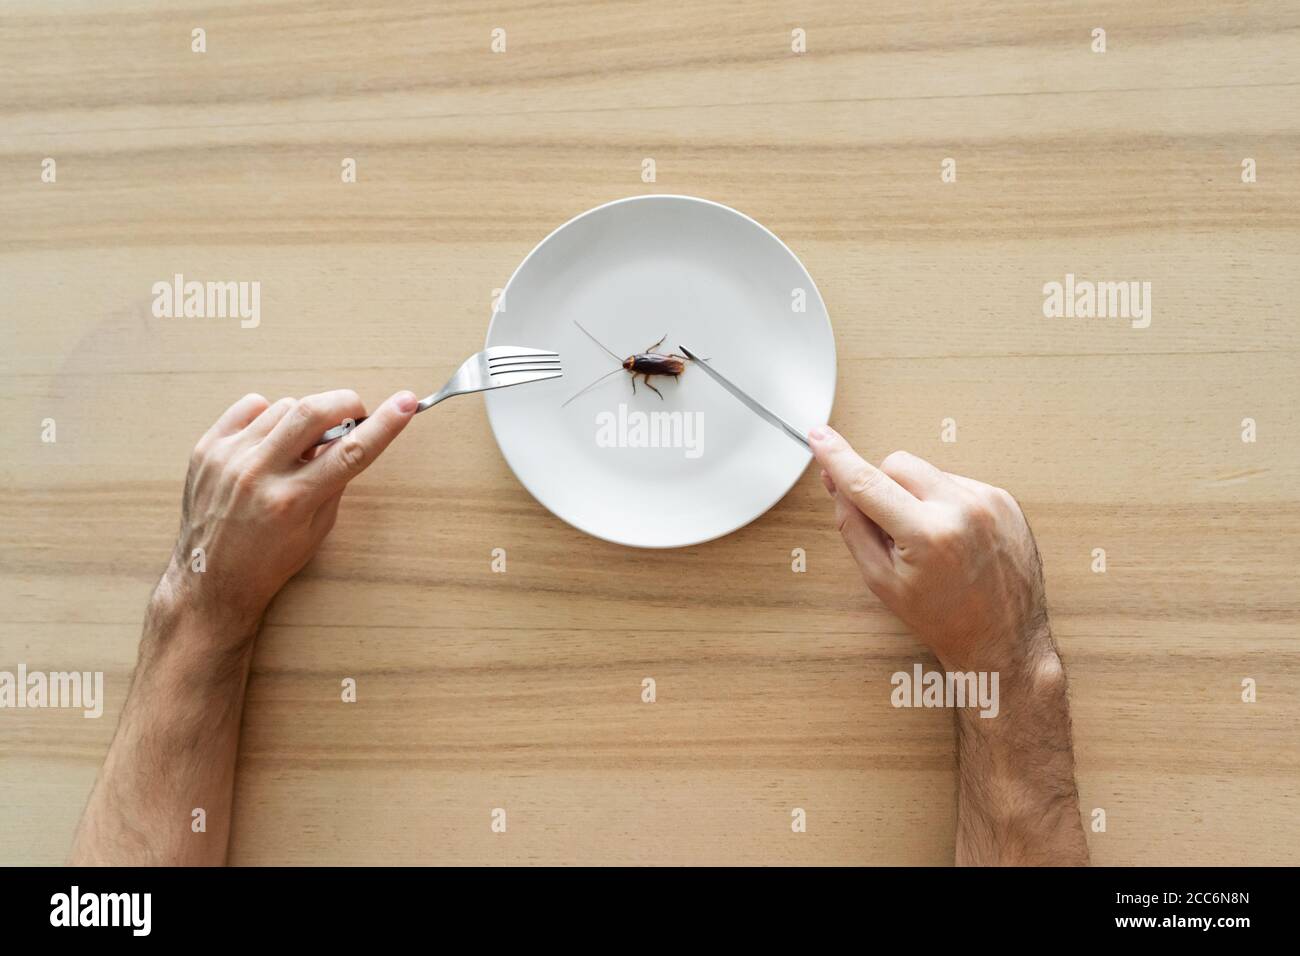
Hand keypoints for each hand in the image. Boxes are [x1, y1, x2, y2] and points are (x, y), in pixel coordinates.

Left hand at [157, 389, 418, 639]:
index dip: (385, 425)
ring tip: (300, 445)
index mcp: (292, 501)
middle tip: (353, 414)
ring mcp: (229, 457)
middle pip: (314, 411)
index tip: (406, 403)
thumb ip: (334, 482)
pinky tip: (271, 440)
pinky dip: (269, 415)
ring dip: (305, 418)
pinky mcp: (207, 448)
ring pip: (284, 406)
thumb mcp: (317, 530)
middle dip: (345, 404)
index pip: (351, 452)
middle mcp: (259, 474)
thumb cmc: (269, 560)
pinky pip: (250, 407)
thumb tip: (348, 438)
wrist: (210, 579)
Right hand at [808, 426, 1050, 673]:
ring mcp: (989, 501)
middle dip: (882, 486)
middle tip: (888, 527)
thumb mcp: (882, 581)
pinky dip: (942, 502)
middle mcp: (963, 510)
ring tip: (928, 540)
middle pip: (897, 463)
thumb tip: (836, 482)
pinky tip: (951, 536)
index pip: (868, 483)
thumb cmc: (943, 618)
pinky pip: (955, 482)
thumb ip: (853, 526)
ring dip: (915, 495)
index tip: (820, 437)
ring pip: (926, 471)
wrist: (1003, 639)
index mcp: (928, 535)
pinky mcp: (1004, 499)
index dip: (837, 457)